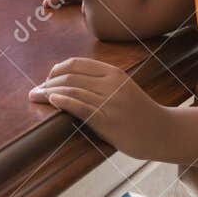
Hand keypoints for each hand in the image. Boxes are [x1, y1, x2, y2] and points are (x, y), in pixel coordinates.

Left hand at [29, 57, 174, 159]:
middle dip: (47, 83)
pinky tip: (52, 100)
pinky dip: (62, 101)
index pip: (76, 64)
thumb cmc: (140, 113)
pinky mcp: (108, 120)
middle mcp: (111, 83)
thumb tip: (69, 83)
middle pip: (69, 77)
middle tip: (34, 92)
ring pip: (71, 90)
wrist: (162, 132)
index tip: (46, 80)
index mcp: (113, 73)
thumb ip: (101, 82)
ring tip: (35, 97)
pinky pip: (80, 106)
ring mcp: (109, 102)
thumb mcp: (122, 89)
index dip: (56, 70)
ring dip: (48, 93)